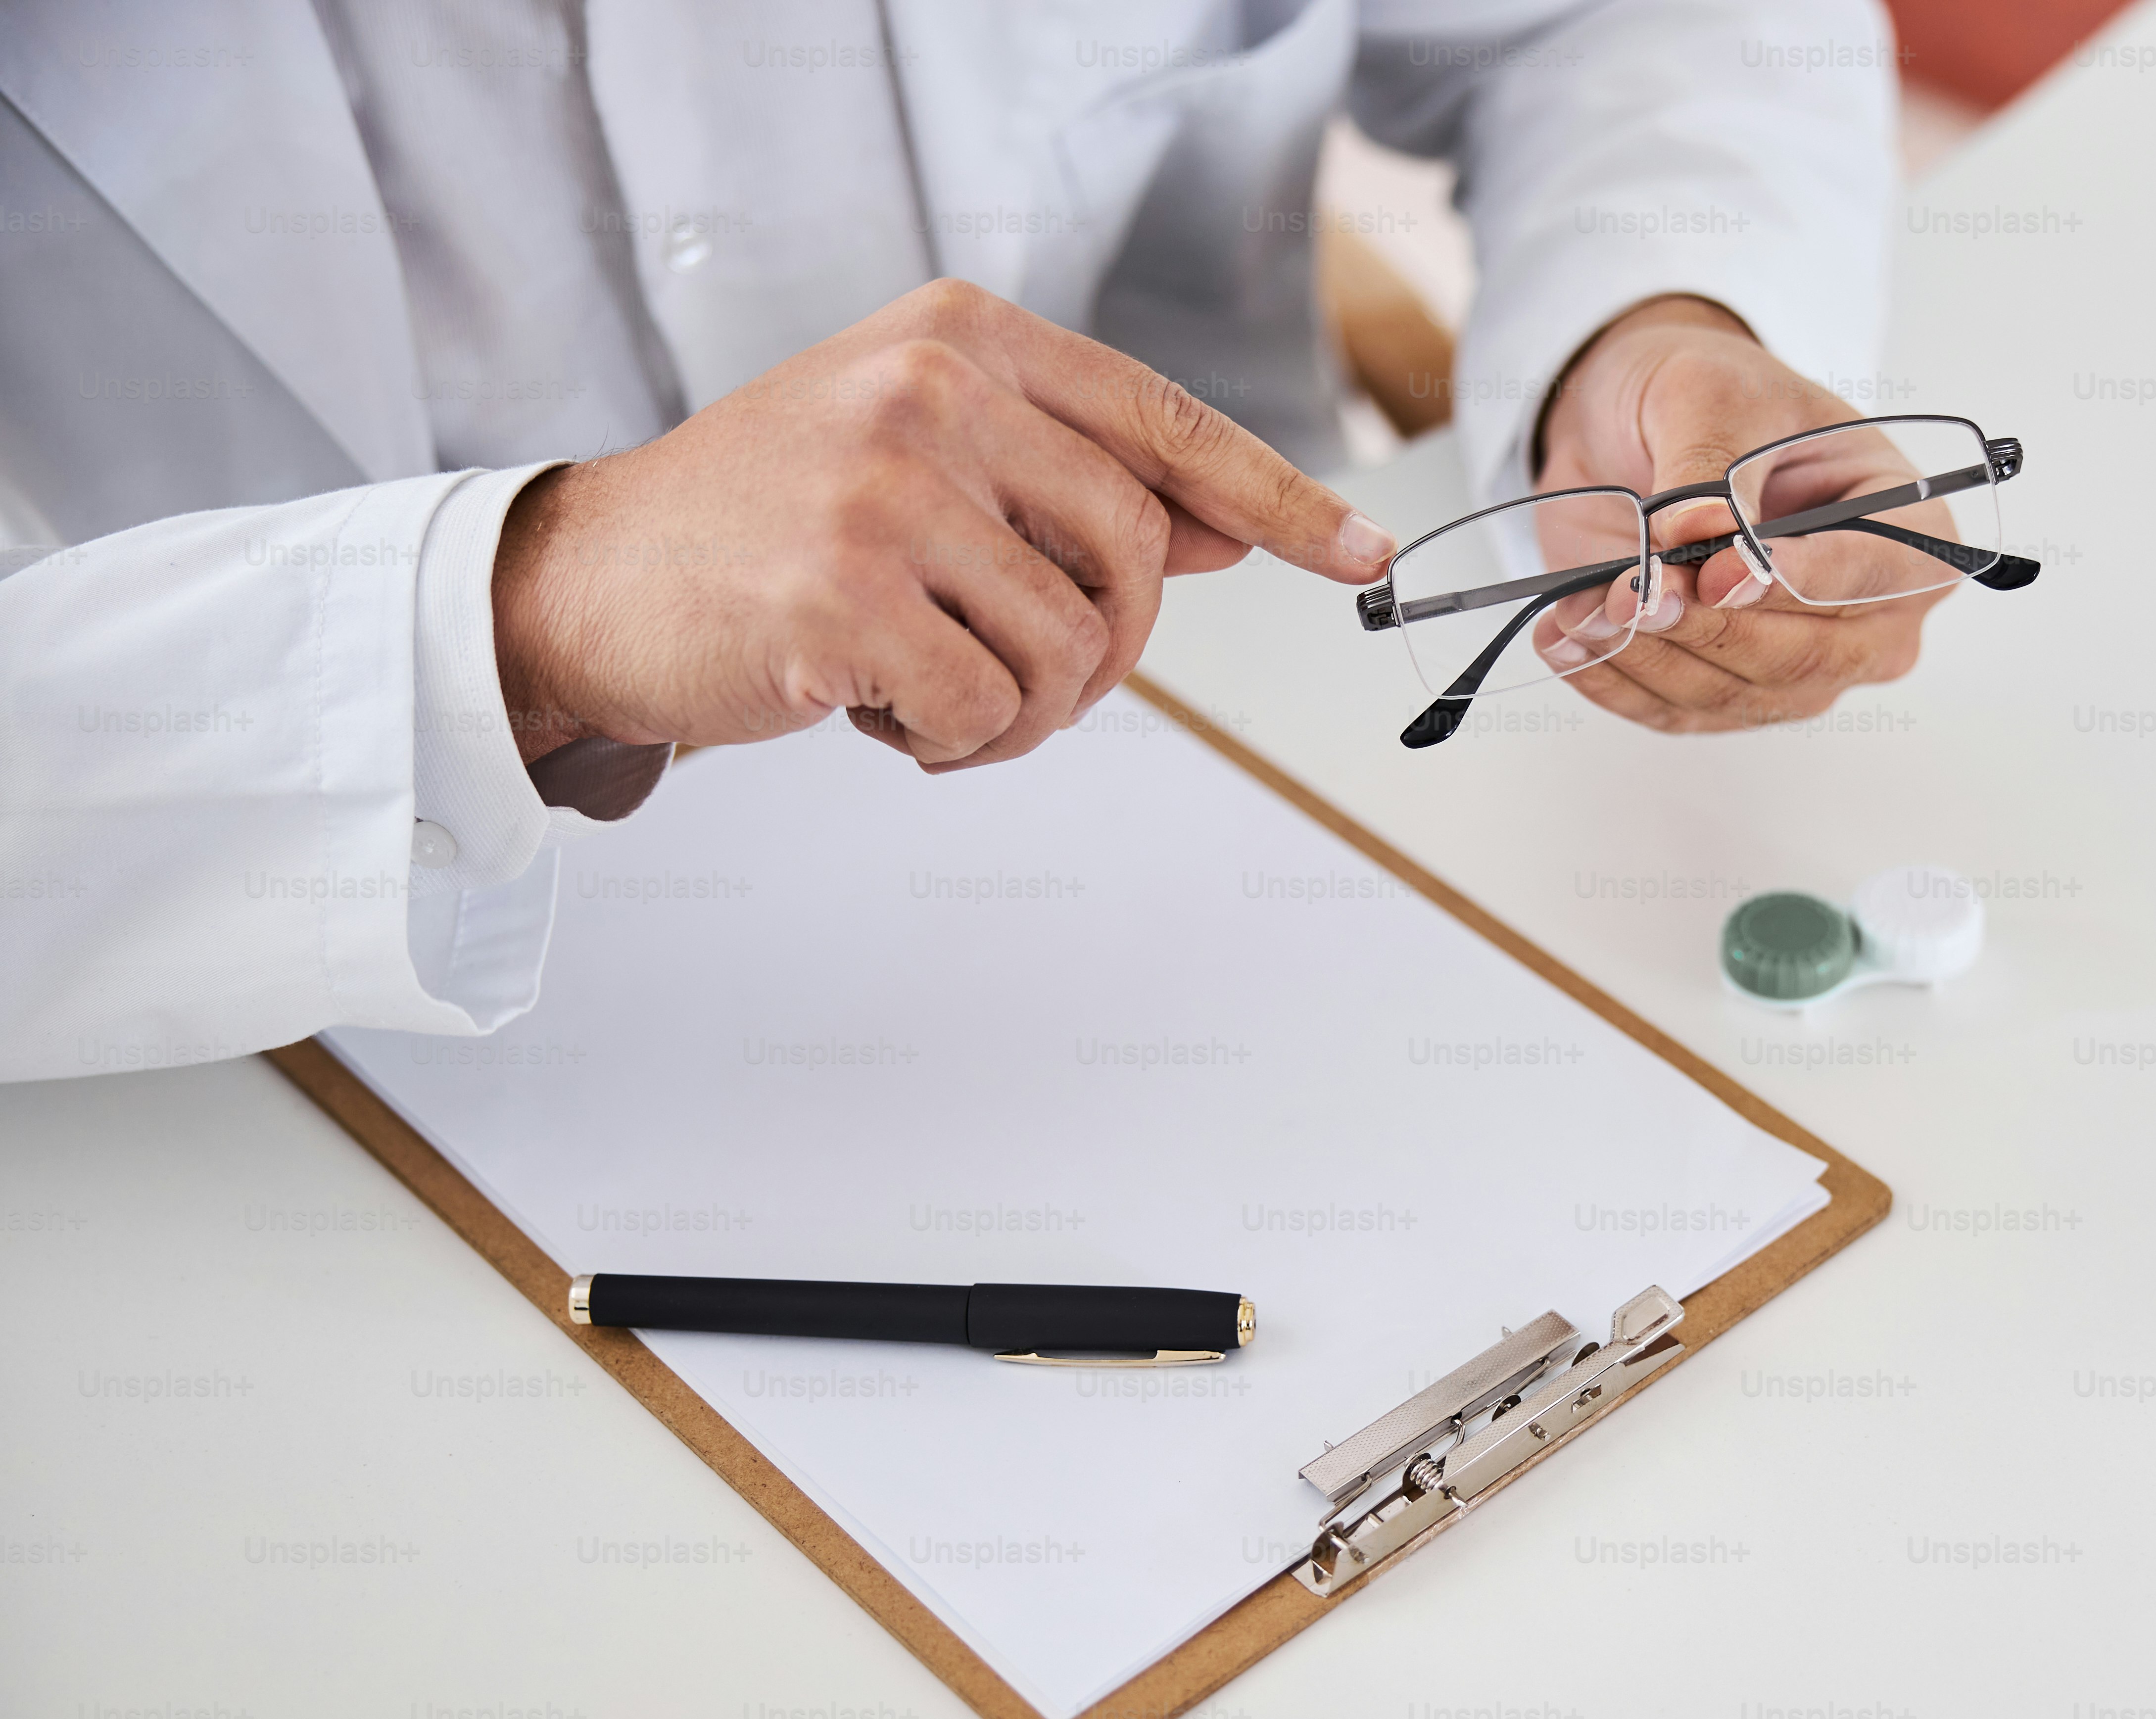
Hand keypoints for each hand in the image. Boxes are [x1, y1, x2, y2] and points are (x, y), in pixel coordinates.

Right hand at [492, 279, 1394, 773]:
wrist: (591, 580)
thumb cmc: (769, 527)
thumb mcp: (927, 466)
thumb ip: (1076, 487)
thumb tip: (1227, 531)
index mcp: (966, 337)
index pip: (1165, 425)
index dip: (1279, 498)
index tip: (1362, 554)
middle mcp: (933, 389)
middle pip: (1137, 556)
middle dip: (1105, 650)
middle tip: (1018, 678)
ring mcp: (887, 488)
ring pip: (1070, 650)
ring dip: (1018, 712)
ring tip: (924, 691)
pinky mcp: (846, 594)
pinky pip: (987, 712)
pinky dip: (952, 743)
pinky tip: (877, 713)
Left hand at [1530, 298, 1939, 732]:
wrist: (1640, 421)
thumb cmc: (1707, 394)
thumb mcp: (1710, 396)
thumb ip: (1712, 472)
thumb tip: (1705, 543)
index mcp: (1906, 522)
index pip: (1881, 573)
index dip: (1807, 582)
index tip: (1725, 573)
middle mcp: (1871, 611)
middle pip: (1806, 656)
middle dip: (1709, 627)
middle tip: (1633, 587)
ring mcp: (1804, 662)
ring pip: (1735, 691)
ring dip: (1649, 654)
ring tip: (1582, 605)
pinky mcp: (1729, 688)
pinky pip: (1678, 711)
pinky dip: (1615, 679)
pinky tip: (1567, 639)